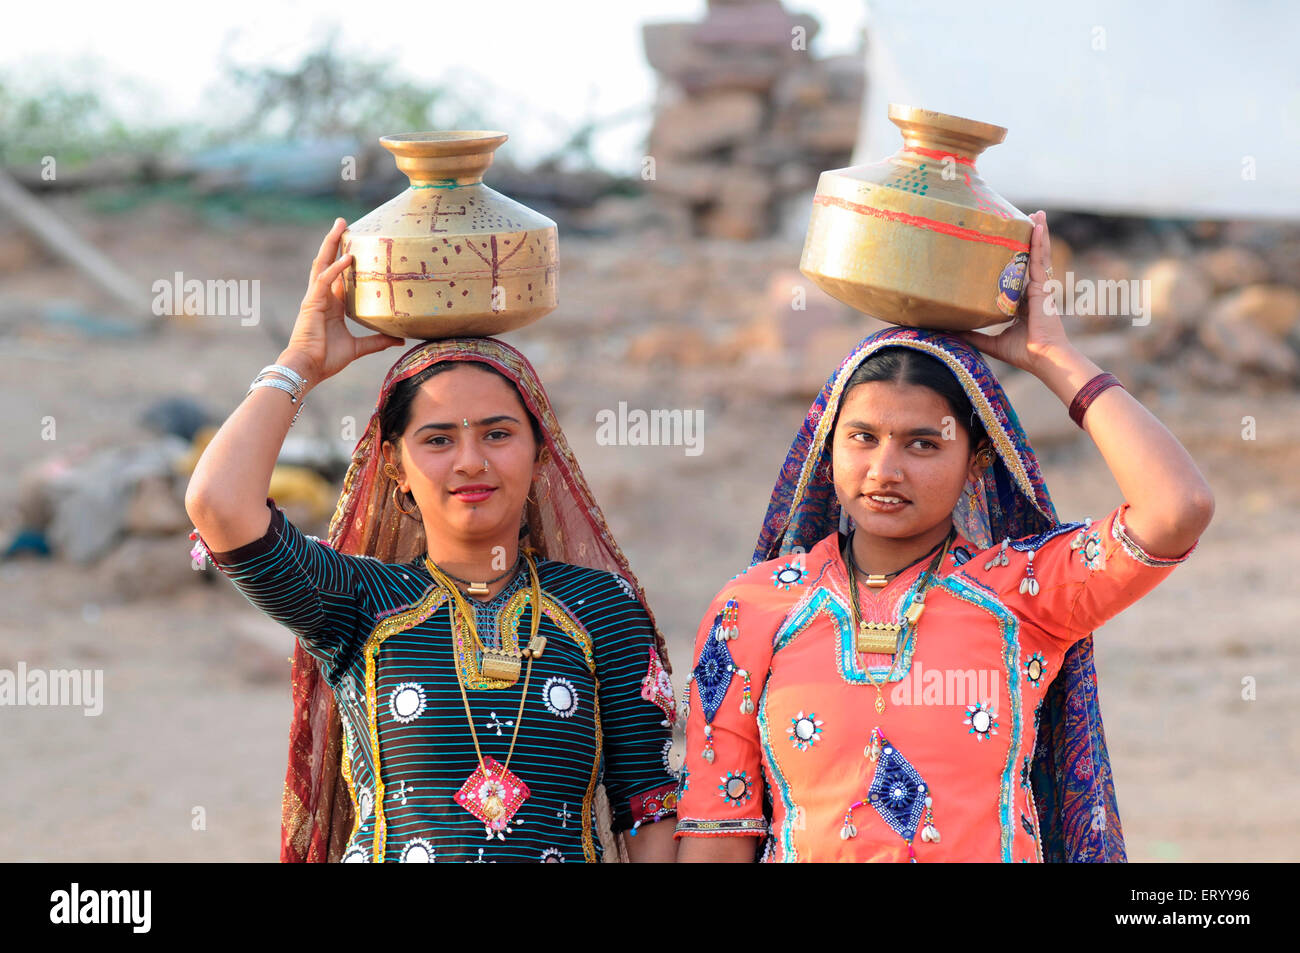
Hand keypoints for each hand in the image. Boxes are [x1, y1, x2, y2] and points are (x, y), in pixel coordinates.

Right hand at [281, 218, 404, 384]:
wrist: (308, 369)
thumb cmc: (326, 359)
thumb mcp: (358, 348)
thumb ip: (377, 341)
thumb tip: (400, 339)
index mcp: (331, 304)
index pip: (338, 274)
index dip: (344, 258)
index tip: (355, 243)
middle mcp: (322, 296)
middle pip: (328, 262)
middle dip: (335, 242)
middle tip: (344, 222)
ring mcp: (315, 297)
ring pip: (323, 263)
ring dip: (331, 244)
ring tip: (340, 226)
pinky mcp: (312, 303)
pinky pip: (324, 280)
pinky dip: (335, 268)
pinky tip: (347, 258)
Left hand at [956, 210, 1074, 374]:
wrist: (1044, 358)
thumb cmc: (1024, 353)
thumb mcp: (992, 342)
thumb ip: (974, 336)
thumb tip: (950, 331)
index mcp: (1023, 302)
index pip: (1019, 274)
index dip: (1016, 259)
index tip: (1008, 245)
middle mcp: (1033, 291)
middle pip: (1030, 259)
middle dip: (1029, 239)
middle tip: (1025, 218)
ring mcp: (1040, 287)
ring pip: (1038, 254)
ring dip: (1038, 233)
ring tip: (1036, 214)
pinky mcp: (1043, 287)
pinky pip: (1040, 259)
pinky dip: (1039, 242)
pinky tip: (1038, 226)